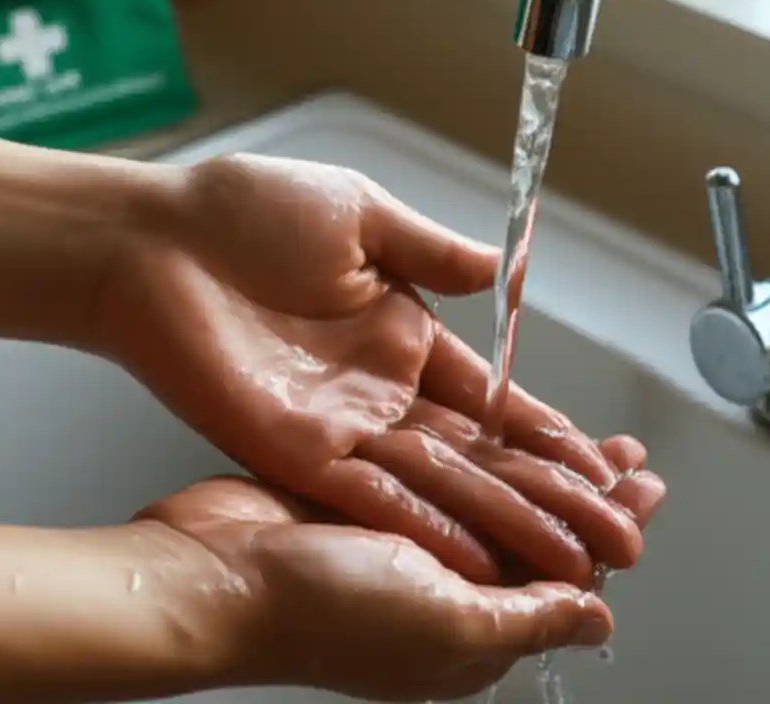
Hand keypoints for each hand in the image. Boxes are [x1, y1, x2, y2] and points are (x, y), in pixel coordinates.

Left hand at [94, 154, 665, 585]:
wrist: (153, 239)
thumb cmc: (241, 213)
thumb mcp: (362, 215)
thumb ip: (431, 253)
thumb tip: (498, 269)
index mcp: (399, 335)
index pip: (490, 398)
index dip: (545, 433)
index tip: (599, 465)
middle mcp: (378, 392)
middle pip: (479, 454)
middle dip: (550, 493)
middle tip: (616, 530)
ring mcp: (341, 427)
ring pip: (438, 484)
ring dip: (505, 522)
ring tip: (569, 556)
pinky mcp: (296, 451)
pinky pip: (371, 497)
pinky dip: (424, 525)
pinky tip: (475, 556)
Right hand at [136, 475, 616, 701]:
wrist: (213, 574)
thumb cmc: (320, 611)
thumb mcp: (448, 623)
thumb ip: (530, 618)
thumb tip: (600, 621)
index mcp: (471, 635)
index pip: (564, 583)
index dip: (610, 536)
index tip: (646, 496)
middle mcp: (444, 591)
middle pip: (537, 538)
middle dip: (589, 497)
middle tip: (633, 459)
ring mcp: (406, 545)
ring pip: (495, 502)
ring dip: (543, 469)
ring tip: (588, 442)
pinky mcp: (369, 505)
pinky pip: (444, 477)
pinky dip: (483, 453)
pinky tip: (505, 431)